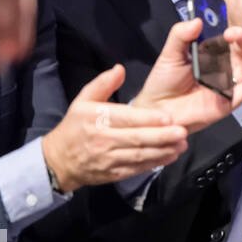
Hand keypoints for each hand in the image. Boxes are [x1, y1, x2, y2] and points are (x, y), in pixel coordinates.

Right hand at [40, 64, 188, 192]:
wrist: (58, 161)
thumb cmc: (74, 127)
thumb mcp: (82, 101)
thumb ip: (102, 83)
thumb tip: (120, 68)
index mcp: (96, 119)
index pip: (125, 118)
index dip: (148, 119)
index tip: (168, 117)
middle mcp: (102, 139)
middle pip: (136, 139)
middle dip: (162, 136)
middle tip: (183, 132)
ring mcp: (108, 159)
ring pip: (140, 155)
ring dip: (163, 151)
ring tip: (182, 144)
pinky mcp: (114, 173)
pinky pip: (137, 168)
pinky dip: (155, 163)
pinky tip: (170, 156)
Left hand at [130, 17, 241, 133]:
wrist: (156, 110)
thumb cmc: (163, 83)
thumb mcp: (170, 55)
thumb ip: (181, 35)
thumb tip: (196, 20)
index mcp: (210, 55)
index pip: (225, 39)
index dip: (228, 30)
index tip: (225, 23)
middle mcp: (222, 69)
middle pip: (240, 52)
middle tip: (235, 33)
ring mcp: (227, 85)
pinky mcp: (228, 102)